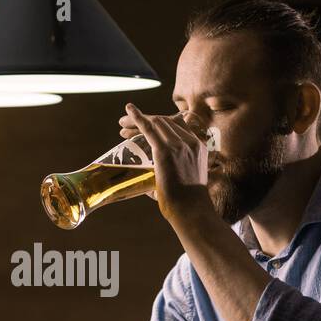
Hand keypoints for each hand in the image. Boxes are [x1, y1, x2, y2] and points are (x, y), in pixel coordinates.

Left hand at [122, 103, 210, 218]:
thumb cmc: (186, 204)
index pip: (177, 126)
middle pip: (165, 122)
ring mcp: (179, 145)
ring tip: (122, 123)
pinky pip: (149, 128)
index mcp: (198, 147)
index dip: (160, 124)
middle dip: (146, 120)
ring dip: (138, 120)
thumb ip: (172, 177)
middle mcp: (191, 142)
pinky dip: (137, 117)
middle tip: (126, 125)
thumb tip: (151, 187)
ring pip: (156, 123)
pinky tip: (129, 109)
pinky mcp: (165, 151)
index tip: (146, 126)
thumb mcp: (185, 183)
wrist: (192, 210)